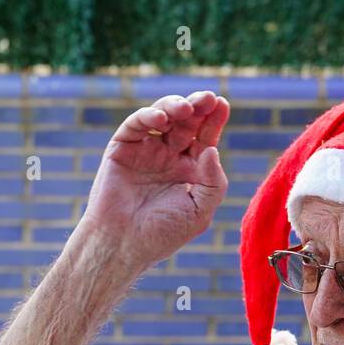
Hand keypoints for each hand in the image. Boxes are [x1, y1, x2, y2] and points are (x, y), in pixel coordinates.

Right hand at [76, 90, 229, 274]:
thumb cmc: (161, 234)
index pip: (204, 138)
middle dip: (197, 107)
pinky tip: (160, 119)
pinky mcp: (121, 149)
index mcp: (188, 171)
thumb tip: (212, 148)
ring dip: (174, 107)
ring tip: (185, 108)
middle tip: (207, 99)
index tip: (222, 105)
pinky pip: (135, 125)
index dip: (214, 120)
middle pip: (185, 123)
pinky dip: (147, 116)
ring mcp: (144, 152)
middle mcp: (167, 158)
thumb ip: (213, 181)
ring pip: (162, 117)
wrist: (122, 245)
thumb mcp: (200, 211)